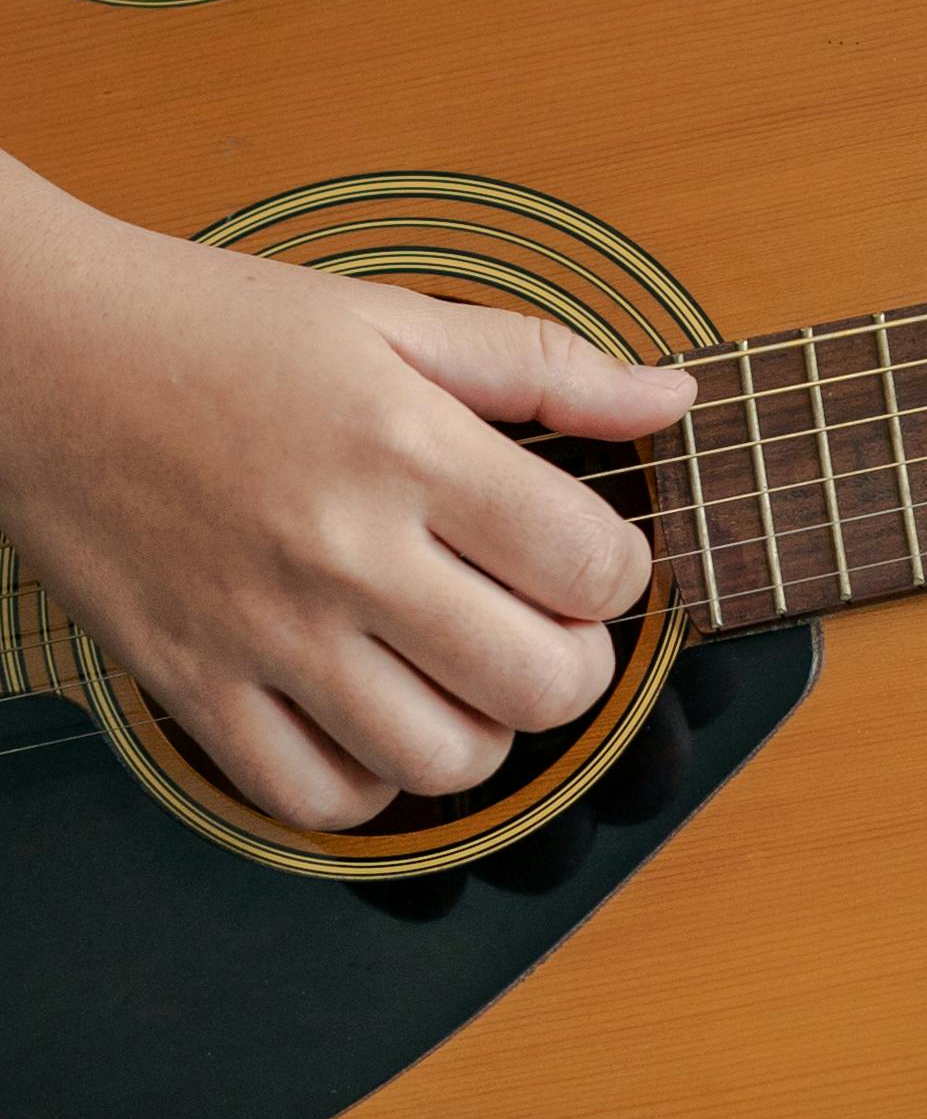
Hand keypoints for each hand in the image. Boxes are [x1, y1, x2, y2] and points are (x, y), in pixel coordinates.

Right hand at [0, 159, 679, 833]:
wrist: (39, 359)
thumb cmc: (217, 329)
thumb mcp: (392, 317)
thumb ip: (546, 365)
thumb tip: (672, 398)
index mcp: (407, 447)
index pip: (589, 562)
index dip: (619, 567)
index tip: (587, 552)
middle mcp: (344, 553)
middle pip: (540, 683)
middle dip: (575, 661)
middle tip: (544, 623)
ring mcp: (266, 635)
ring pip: (444, 760)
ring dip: (482, 728)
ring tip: (461, 670)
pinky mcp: (194, 689)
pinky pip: (319, 801)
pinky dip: (370, 781)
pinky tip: (374, 715)